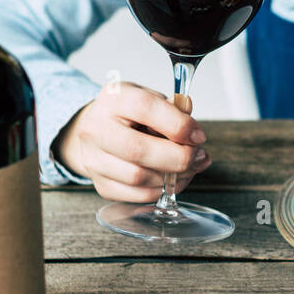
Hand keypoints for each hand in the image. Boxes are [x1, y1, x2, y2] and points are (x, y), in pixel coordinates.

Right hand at [53, 82, 210, 200]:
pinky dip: (162, 190)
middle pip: (138, 150)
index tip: (198, 136)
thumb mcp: (151, 98)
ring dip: (173, 177)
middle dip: (178, 157)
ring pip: (137, 177)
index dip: (178, 125)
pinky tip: (173, 180)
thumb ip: (174, 110)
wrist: (97, 131)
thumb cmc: (129, 114)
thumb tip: (194, 131)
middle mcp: (96, 129)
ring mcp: (94, 160)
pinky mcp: (102, 185)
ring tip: (189, 168)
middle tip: (198, 156)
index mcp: (113, 99)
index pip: (145, 108)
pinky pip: (137, 195)